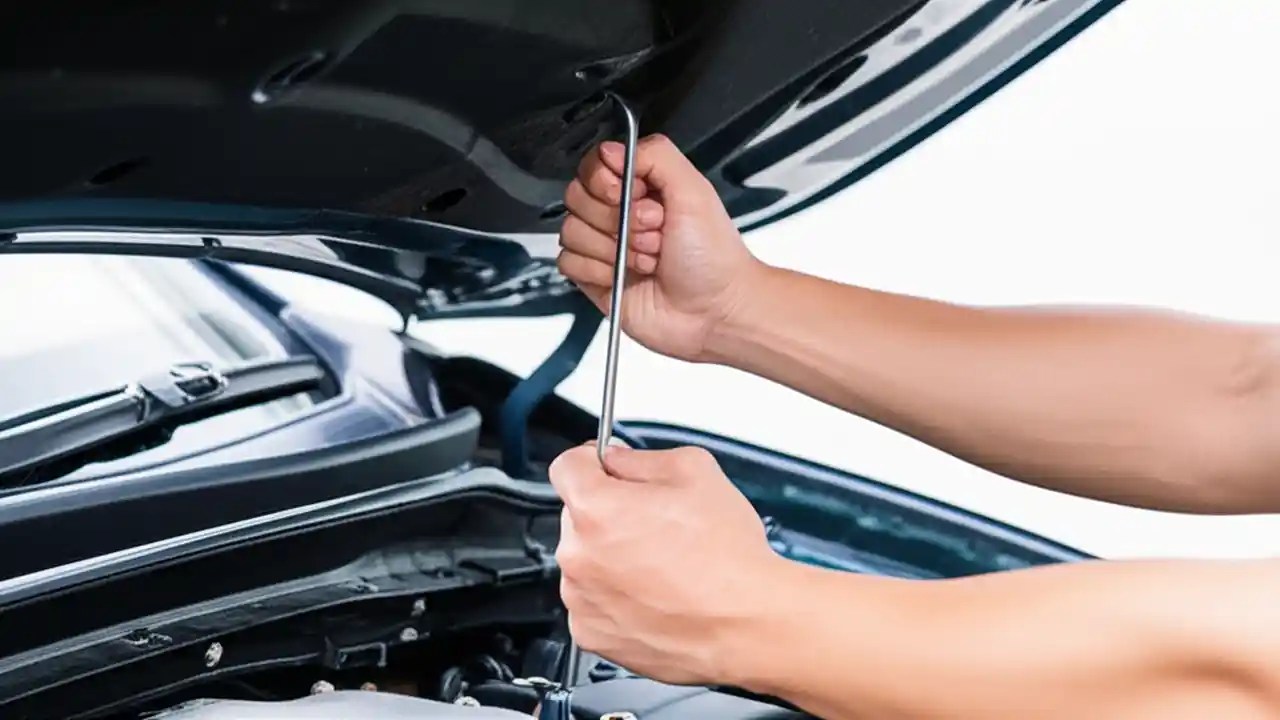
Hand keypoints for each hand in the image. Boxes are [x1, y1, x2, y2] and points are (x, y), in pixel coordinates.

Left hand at [548, 444, 782, 685]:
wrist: (748, 625)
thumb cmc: (728, 557)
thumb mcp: (695, 472)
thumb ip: (643, 458)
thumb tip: (620, 461)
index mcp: (595, 508)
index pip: (566, 467)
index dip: (590, 462)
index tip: (606, 469)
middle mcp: (578, 555)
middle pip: (578, 516)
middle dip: (609, 512)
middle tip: (656, 523)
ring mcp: (582, 599)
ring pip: (585, 561)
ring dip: (610, 558)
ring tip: (663, 565)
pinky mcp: (592, 634)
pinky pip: (593, 603)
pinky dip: (615, 598)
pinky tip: (655, 595)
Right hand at [557, 134, 763, 361]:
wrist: (714, 311)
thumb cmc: (713, 258)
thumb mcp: (693, 190)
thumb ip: (655, 156)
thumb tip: (613, 148)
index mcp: (641, 187)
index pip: (594, 166)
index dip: (606, 180)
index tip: (632, 195)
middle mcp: (619, 214)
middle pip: (577, 195)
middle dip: (617, 217)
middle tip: (652, 231)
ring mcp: (605, 246)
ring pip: (571, 229)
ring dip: (613, 247)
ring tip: (647, 259)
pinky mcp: (594, 278)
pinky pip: (568, 262)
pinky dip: (597, 270)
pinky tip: (626, 276)